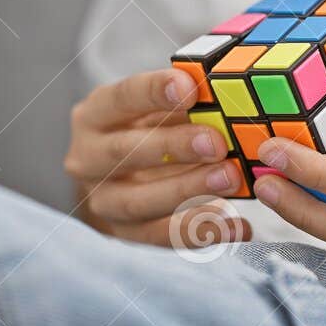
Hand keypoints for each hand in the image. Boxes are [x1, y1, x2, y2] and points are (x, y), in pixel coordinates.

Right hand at [64, 69, 251, 246]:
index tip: (190, 89)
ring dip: (187, 190)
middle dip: (174, 147)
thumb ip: (184, 104)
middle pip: (125, 152)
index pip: (121, 98)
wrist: (120, 178)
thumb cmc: (147, 131)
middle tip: (216, 143)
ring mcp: (102, 200)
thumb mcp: (157, 109)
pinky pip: (162, 236)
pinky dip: (202, 232)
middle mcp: (87, 158)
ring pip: (138, 201)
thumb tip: (226, 97)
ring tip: (231, 179)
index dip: (154, 92)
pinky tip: (237, 226)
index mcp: (94, 116)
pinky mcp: (124, 233)